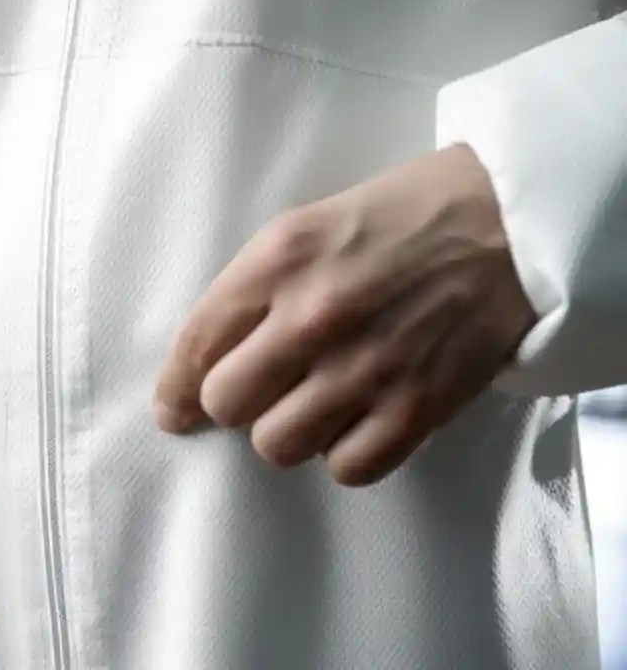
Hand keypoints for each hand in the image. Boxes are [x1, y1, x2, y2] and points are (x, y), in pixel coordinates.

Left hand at [153, 144, 536, 485]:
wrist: (510, 222)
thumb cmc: (399, 218)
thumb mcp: (304, 227)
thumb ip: (250, 289)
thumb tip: (201, 363)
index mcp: (278, 261)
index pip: (196, 345)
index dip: (175, 388)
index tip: (174, 409)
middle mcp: (314, 316)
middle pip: (226, 403)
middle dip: (233, 403)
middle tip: (259, 390)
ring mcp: (367, 366)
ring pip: (277, 445)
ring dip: (286, 430)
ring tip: (311, 404)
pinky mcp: (418, 406)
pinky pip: (348, 468)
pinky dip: (343, 454)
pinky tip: (354, 424)